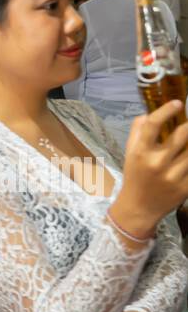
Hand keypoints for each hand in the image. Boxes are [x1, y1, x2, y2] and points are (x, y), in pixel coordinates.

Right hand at [112, 101, 187, 236]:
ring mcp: (173, 177)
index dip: (167, 110)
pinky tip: (186, 157)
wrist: (139, 208)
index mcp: (141, 152)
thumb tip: (150, 112)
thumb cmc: (135, 176)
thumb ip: (138, 131)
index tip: (178, 103)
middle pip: (182, 135)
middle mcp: (156, 163)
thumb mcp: (130, 152)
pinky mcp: (185, 188)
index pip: (153, 125)